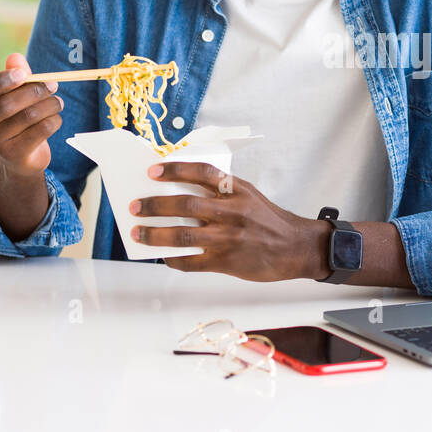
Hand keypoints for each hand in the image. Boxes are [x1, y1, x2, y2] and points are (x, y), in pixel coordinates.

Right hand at [0, 53, 63, 177]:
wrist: (20, 156)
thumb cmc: (13, 116)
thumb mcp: (12, 93)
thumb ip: (14, 74)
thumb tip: (15, 58)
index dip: (0, 81)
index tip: (23, 74)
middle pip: (5, 105)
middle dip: (34, 91)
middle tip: (53, 84)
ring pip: (27, 117)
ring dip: (48, 105)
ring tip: (58, 102)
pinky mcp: (13, 155)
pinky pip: (40, 131)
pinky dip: (53, 120)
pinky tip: (56, 117)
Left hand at [128, 161, 328, 281]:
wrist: (295, 248)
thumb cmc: (268, 220)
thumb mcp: (249, 195)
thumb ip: (221, 192)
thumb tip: (179, 194)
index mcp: (237, 190)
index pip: (202, 173)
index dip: (175, 170)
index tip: (152, 171)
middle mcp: (232, 212)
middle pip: (185, 205)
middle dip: (154, 205)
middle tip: (135, 206)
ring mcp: (229, 238)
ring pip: (183, 236)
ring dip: (155, 234)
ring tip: (138, 232)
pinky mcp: (227, 262)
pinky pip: (191, 262)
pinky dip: (173, 259)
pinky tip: (164, 255)